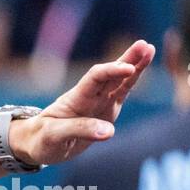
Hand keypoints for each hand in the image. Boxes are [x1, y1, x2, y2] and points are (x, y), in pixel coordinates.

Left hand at [9, 39, 155, 166]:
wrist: (39, 144)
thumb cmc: (42, 138)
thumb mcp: (54, 136)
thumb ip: (79, 130)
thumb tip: (109, 131)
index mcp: (76, 98)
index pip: (95, 79)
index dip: (111, 72)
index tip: (128, 68)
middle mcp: (90, 97)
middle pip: (111, 74)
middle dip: (128, 59)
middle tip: (145, 45)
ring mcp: (100, 103)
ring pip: (120, 81)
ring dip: (135, 66)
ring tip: (150, 49)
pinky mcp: (107, 112)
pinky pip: (122, 94)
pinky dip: (132, 82)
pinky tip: (142, 68)